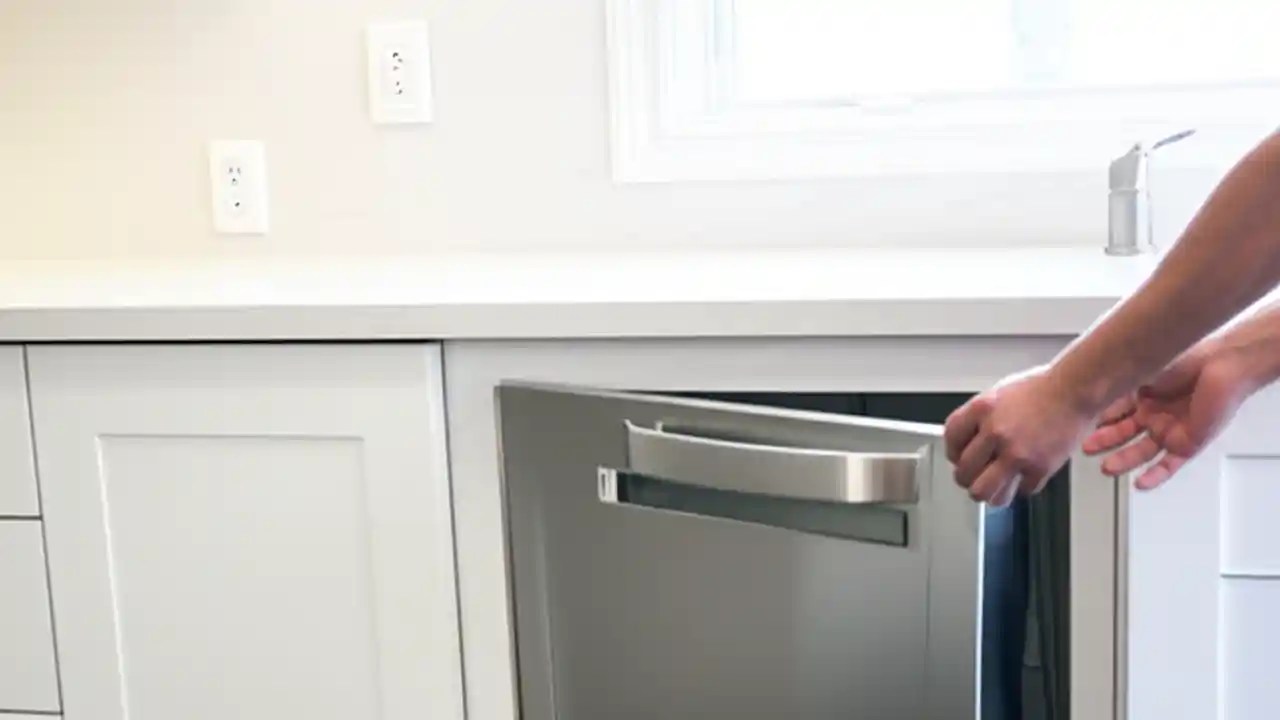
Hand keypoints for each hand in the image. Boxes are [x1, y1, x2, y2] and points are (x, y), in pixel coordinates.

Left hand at [944, 366, 1097, 506]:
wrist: (1074, 390)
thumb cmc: (1041, 389)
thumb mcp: (999, 394)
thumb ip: (980, 419)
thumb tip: (966, 443)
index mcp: (981, 409)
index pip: (950, 440)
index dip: (952, 453)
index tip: (958, 457)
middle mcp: (995, 431)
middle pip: (964, 472)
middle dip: (967, 477)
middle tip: (974, 477)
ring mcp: (1016, 452)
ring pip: (983, 491)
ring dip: (987, 493)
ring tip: (993, 488)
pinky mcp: (1039, 468)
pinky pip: (1019, 491)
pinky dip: (1021, 487)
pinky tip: (1023, 476)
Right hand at [1083, 341, 1254, 489]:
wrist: (1221, 367)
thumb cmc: (1188, 362)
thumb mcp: (1144, 376)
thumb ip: (1122, 393)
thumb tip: (1098, 403)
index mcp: (1142, 397)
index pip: (1114, 414)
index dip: (1098, 421)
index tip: (1080, 426)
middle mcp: (1155, 416)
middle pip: (1124, 435)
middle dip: (1104, 442)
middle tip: (1087, 448)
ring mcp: (1170, 431)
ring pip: (1142, 452)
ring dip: (1123, 461)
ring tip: (1106, 468)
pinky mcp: (1189, 444)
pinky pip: (1169, 465)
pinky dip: (1154, 476)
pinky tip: (1139, 484)